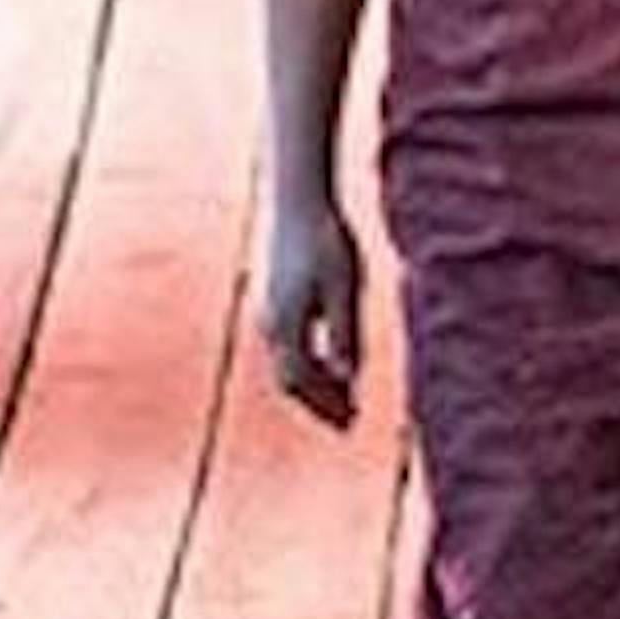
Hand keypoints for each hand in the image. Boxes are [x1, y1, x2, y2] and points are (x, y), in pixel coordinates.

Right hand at [261, 193, 366, 428]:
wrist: (293, 197)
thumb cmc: (324, 239)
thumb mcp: (344, 287)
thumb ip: (344, 333)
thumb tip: (349, 377)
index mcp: (286, 325)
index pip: (303, 381)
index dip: (327, 404)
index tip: (352, 421)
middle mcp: (269, 323)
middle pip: (290, 379)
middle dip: (319, 402)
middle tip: (347, 421)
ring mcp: (266, 310)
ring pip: (286, 362)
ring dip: (313, 383)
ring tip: (341, 395)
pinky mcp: (271, 296)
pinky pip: (285, 343)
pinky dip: (305, 361)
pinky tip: (326, 358)